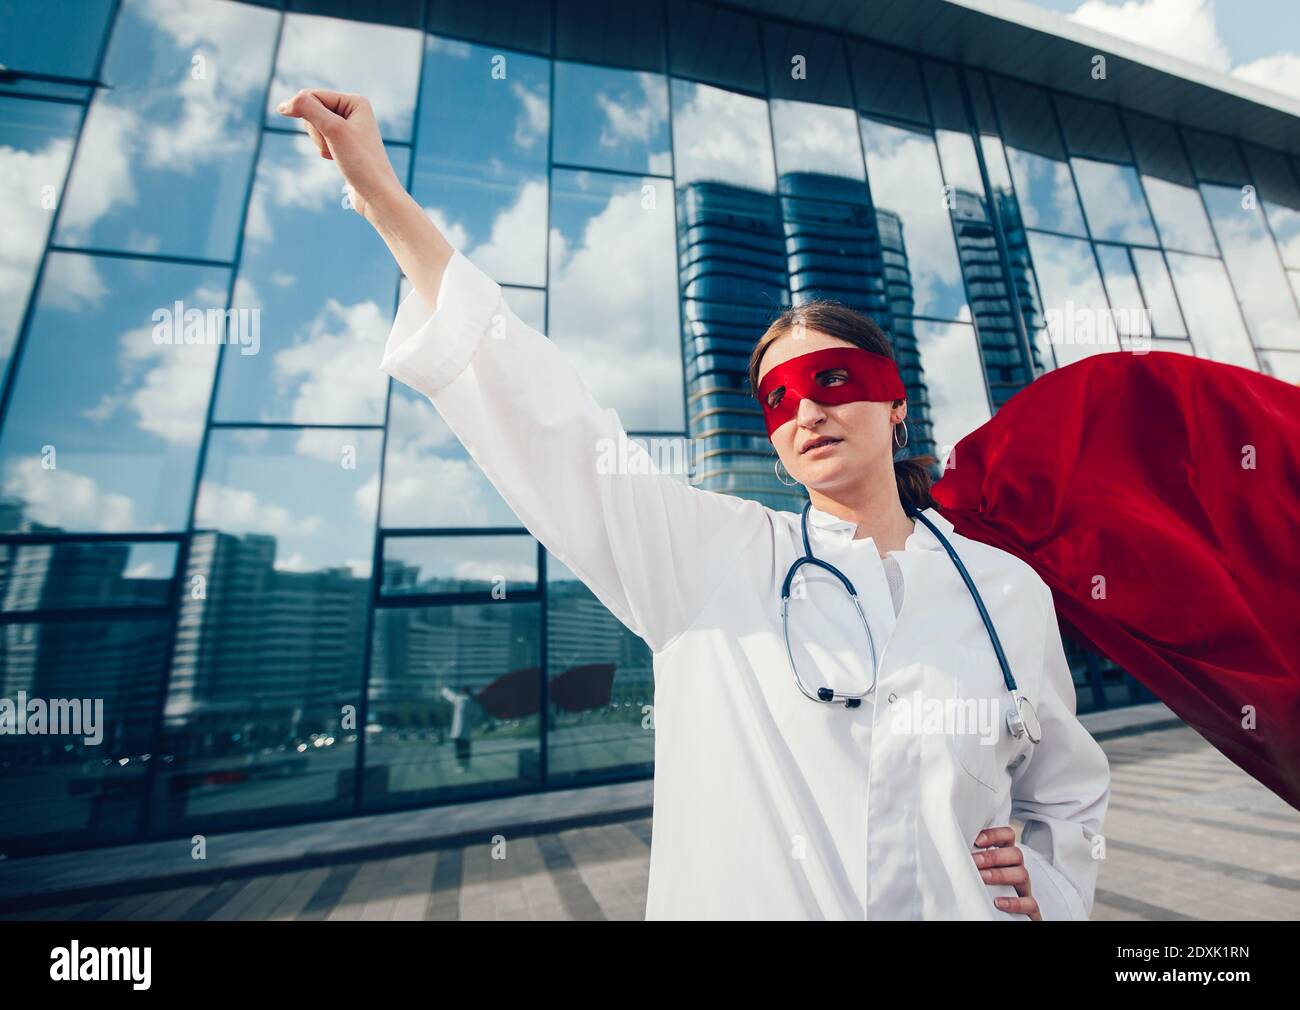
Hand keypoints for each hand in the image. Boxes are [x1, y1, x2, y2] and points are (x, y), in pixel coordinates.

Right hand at [276, 89, 403, 223]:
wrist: (376, 195)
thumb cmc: (361, 162)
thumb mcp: (333, 129)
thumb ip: (308, 109)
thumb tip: (284, 105)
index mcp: (355, 101)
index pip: (313, 95)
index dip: (308, 114)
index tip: (326, 135)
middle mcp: (353, 112)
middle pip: (312, 111)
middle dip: (317, 131)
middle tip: (336, 146)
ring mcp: (348, 128)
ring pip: (314, 127)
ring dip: (320, 143)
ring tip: (338, 155)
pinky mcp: (343, 144)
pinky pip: (320, 140)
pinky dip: (323, 150)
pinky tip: (337, 159)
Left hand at [971, 825, 1040, 919]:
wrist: (1001, 916)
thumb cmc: (986, 888)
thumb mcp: (981, 870)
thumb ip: (972, 859)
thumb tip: (951, 851)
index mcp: (1005, 857)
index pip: (1007, 836)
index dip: (995, 835)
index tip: (977, 840)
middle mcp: (1017, 869)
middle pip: (1015, 854)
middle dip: (993, 856)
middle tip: (974, 861)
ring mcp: (1024, 888)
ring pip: (1022, 874)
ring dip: (1000, 875)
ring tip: (982, 879)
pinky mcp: (1029, 908)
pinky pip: (1030, 903)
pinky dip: (1014, 903)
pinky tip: (998, 902)